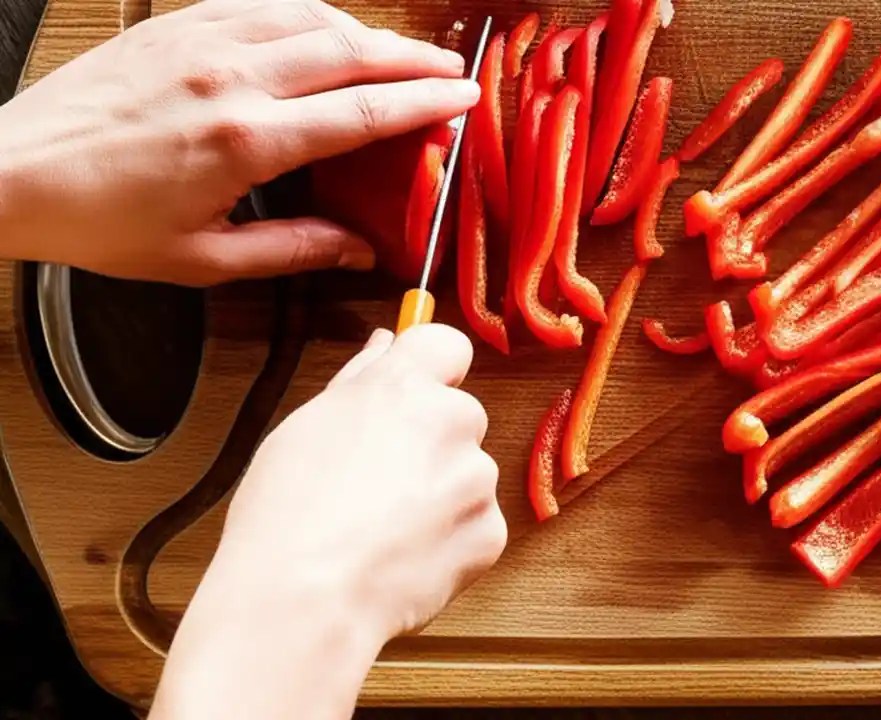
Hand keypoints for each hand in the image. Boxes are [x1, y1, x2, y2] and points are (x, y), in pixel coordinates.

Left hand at [0, 0, 478, 285]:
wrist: (11, 173)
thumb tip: (356, 251)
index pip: (362, 113)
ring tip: (397, 52)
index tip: (461, 100)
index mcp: (245, 140)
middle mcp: (230, 78)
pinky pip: (260, 4)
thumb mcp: (204, 259)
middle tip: (448, 69)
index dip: (423, 103)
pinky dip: (307, 14)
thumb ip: (293, 250)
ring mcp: (201, 42)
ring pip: (310, 17)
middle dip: (411, 59)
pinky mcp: (175, 26)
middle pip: (349, 51)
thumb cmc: (98, 220)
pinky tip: (324, 28)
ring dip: (366, 32)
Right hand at [152, 325, 503, 719]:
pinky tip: (402, 556)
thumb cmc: (287, 518)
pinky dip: (449, 542)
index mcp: (401, 386)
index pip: (447, 345)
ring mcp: (476, 478)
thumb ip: (359, 379)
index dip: (432, 370)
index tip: (414, 394)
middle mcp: (450, 421)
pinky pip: (476, 527)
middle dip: (430, 444)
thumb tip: (385, 345)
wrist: (303, 602)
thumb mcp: (304, 427)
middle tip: (376, 483)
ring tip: (380, 529)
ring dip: (439, 496)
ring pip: (467, 475)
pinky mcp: (489, 532)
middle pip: (458, 416)